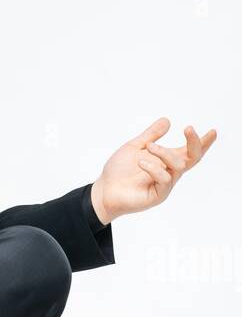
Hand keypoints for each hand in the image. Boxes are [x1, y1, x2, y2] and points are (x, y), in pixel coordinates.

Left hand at [89, 117, 215, 224]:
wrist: (103, 189)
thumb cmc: (119, 170)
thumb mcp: (135, 147)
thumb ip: (151, 135)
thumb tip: (167, 121)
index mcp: (166, 161)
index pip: (189, 150)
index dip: (202, 142)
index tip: (213, 131)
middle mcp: (169, 172)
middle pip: (193, 158)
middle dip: (195, 143)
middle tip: (189, 128)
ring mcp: (165, 185)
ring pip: (178, 166)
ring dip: (164, 153)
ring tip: (149, 148)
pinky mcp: (158, 196)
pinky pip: (165, 180)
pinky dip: (154, 168)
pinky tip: (141, 163)